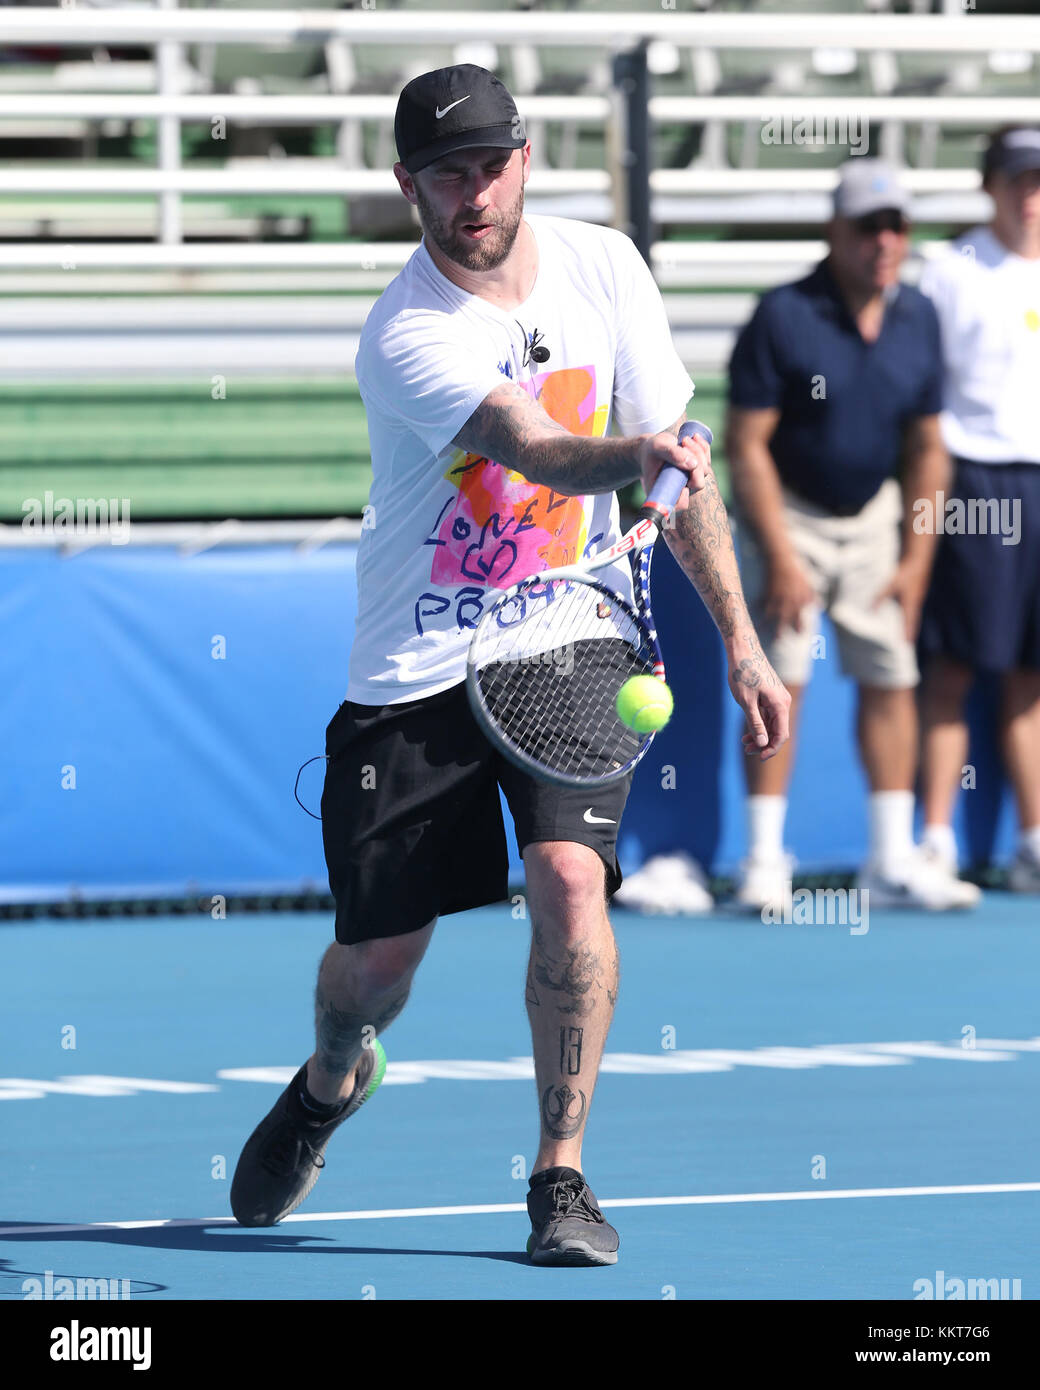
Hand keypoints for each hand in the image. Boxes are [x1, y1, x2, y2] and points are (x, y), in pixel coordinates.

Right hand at [638, 428, 712, 513]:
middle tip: (683, 443)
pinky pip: (707, 460)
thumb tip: (693, 464)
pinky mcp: (698, 471)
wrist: (653, 448)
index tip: (681, 477)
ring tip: (684, 439)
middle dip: (695, 461)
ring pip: (705, 469)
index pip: (680, 504)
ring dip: (698, 451)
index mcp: (665, 492)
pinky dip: (703, 447)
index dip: (684, 494)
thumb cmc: (651, 451)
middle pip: (698, 483)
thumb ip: (672, 454)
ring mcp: (690, 481)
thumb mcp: (657, 448)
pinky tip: (694, 437)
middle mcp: (680, 490)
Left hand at [728, 641, 791, 760]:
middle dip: (764, 743)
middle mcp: (783, 702)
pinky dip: (759, 724)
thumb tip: (763, 743)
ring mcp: (777, 698)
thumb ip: (755, 723)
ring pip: (772, 723)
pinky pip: (768, 715)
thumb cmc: (743, 674)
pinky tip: (747, 732)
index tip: (759, 757)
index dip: (771, 748)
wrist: (742, 650)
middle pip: (778, 730)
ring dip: (760, 734)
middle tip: (747, 750)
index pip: (782, 734)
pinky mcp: (771, 695)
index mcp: (780, 704)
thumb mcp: (746, 702)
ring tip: (744, 742)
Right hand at [763, 552, 815, 633]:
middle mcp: (791, 600)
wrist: (781, 560)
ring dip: (771, 626)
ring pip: (775, 616)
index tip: (800, 635)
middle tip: (780, 641)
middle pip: (788, 619)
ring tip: (768, 635)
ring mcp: (779, 598)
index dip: (801, 626)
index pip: (802, 616)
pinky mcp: (769, 594)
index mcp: (801, 598)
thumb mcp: (807, 583)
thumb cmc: (795, 571)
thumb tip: (819, 606)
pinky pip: (765, 607)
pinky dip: (761, 613)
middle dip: (784, 630)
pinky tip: (757, 621)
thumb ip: (812, 596)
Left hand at [872, 559, 929, 640]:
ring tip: (909, 634)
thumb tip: (871, 610)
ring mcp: (917, 597)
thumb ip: (881, 597)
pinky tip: (907, 616)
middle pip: (914, 621)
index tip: (906, 644)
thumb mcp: (891, 584)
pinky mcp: (916, 592)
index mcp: (911, 602)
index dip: (907, 633)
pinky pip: (913, 608)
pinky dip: (910, 615)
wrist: (919, 559)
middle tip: (909, 644)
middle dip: (911, 632)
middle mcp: (916, 602)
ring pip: (914, 614)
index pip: (909, 622)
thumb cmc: (905, 571)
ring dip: (911, 625)